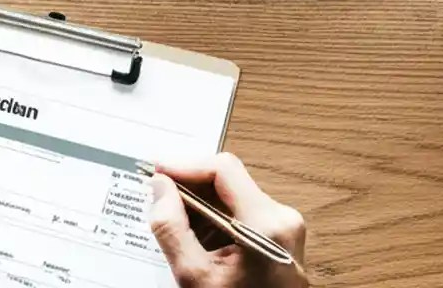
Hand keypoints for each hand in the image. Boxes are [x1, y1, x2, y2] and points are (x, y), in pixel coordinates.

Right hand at [148, 153, 308, 287]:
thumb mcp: (195, 277)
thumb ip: (172, 228)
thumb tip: (160, 188)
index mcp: (267, 224)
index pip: (223, 170)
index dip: (185, 165)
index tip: (157, 172)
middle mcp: (283, 218)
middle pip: (227, 180)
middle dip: (189, 186)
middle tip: (158, 197)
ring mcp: (285, 226)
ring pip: (232, 195)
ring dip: (201, 204)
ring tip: (178, 228)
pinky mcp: (280, 235)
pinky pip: (242, 211)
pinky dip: (215, 218)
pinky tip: (198, 239)